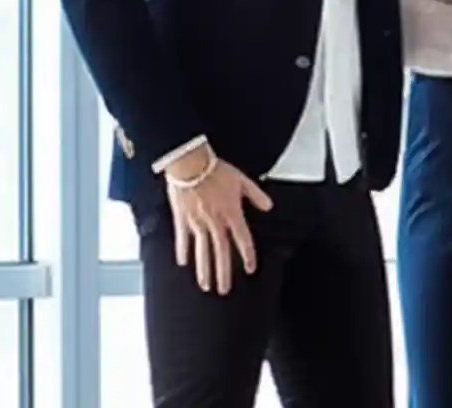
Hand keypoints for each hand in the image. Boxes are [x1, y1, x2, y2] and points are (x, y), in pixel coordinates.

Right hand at [164, 145, 273, 295]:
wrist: (190, 163)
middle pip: (221, 252)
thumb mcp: (242, 180)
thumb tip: (269, 206)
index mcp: (231, 213)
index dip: (247, 255)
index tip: (249, 268)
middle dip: (223, 273)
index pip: (242, 239)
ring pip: (202, 251)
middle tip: (223, 290)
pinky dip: (182, 251)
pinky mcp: (182, 219)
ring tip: (205, 285)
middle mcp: (215, 222)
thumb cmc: (216, 170)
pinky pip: (182, 238)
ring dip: (203, 269)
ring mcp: (197, 222)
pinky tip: (183, 263)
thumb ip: (256, 195)